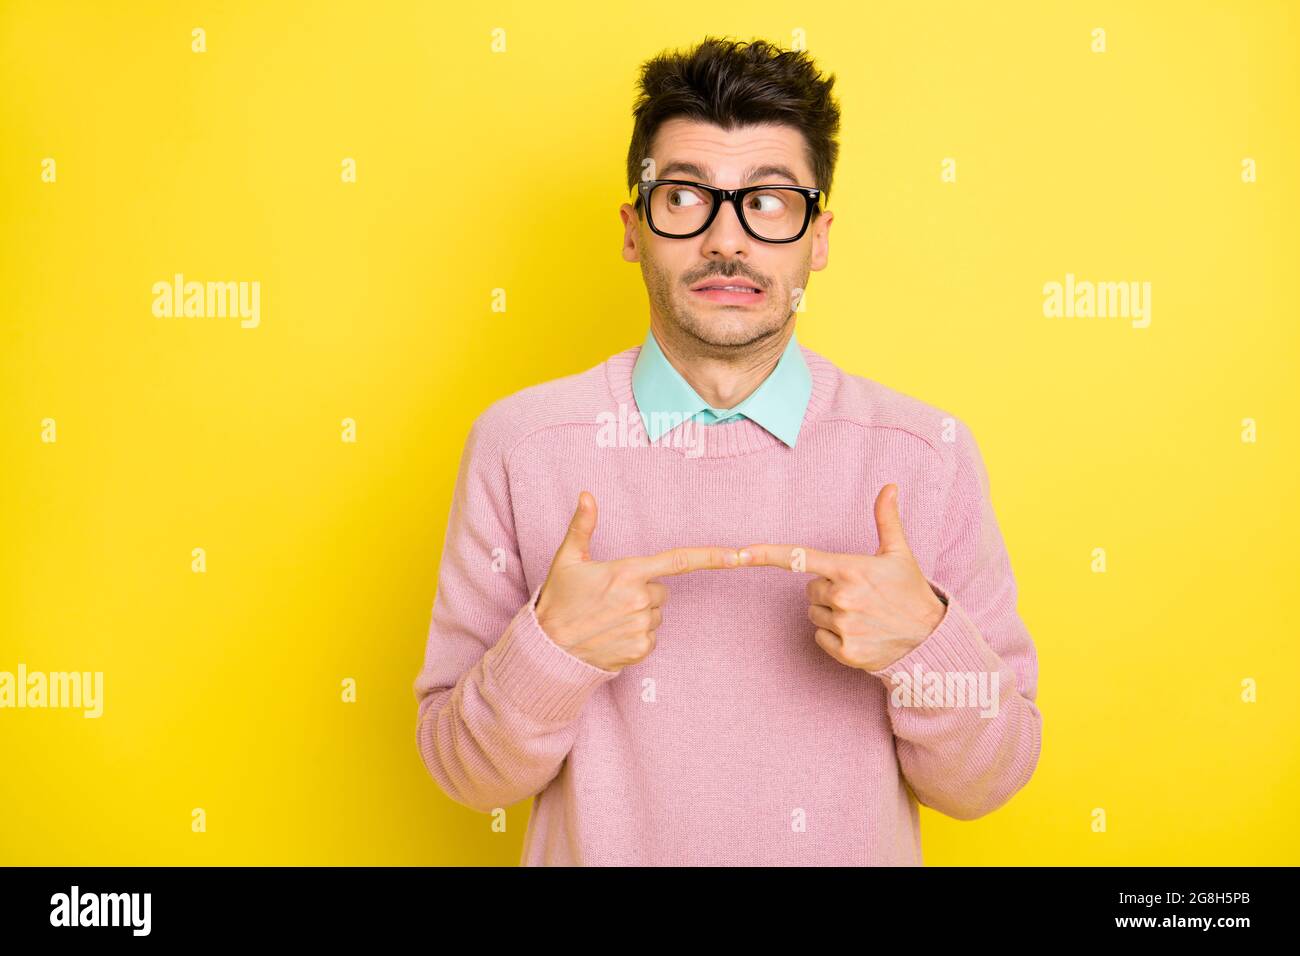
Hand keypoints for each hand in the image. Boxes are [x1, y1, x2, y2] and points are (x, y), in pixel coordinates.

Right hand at [535, 491, 742, 671]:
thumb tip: (586, 495)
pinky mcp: (641, 649)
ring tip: (608, 617)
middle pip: (661, 590)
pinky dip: (636, 635)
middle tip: (610, 597)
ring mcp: (642, 627)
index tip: (738, 554)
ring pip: (655, 613)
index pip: (678, 561)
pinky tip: (612, 634)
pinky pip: (651, 636)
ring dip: (639, 613)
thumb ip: (582, 526)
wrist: (549, 649)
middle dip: (642, 591)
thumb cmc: (558, 601)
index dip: (712, 557)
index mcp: (627, 573)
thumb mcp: (567, 560)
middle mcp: (639, 600)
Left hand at [737, 483, 946, 671]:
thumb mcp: (900, 553)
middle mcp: (843, 597)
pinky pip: (819, 637)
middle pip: (810, 590)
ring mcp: (843, 626)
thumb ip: (887, 519)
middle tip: (858, 594)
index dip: (766, 554)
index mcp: (850, 569)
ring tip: (861, 614)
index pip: (800, 558)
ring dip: (830, 613)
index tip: (740, 553)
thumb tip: (890, 486)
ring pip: (814, 613)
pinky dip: (833, 636)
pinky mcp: (844, 652)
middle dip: (827, 590)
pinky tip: (859, 633)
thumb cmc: (911, 591)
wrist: (930, 638)